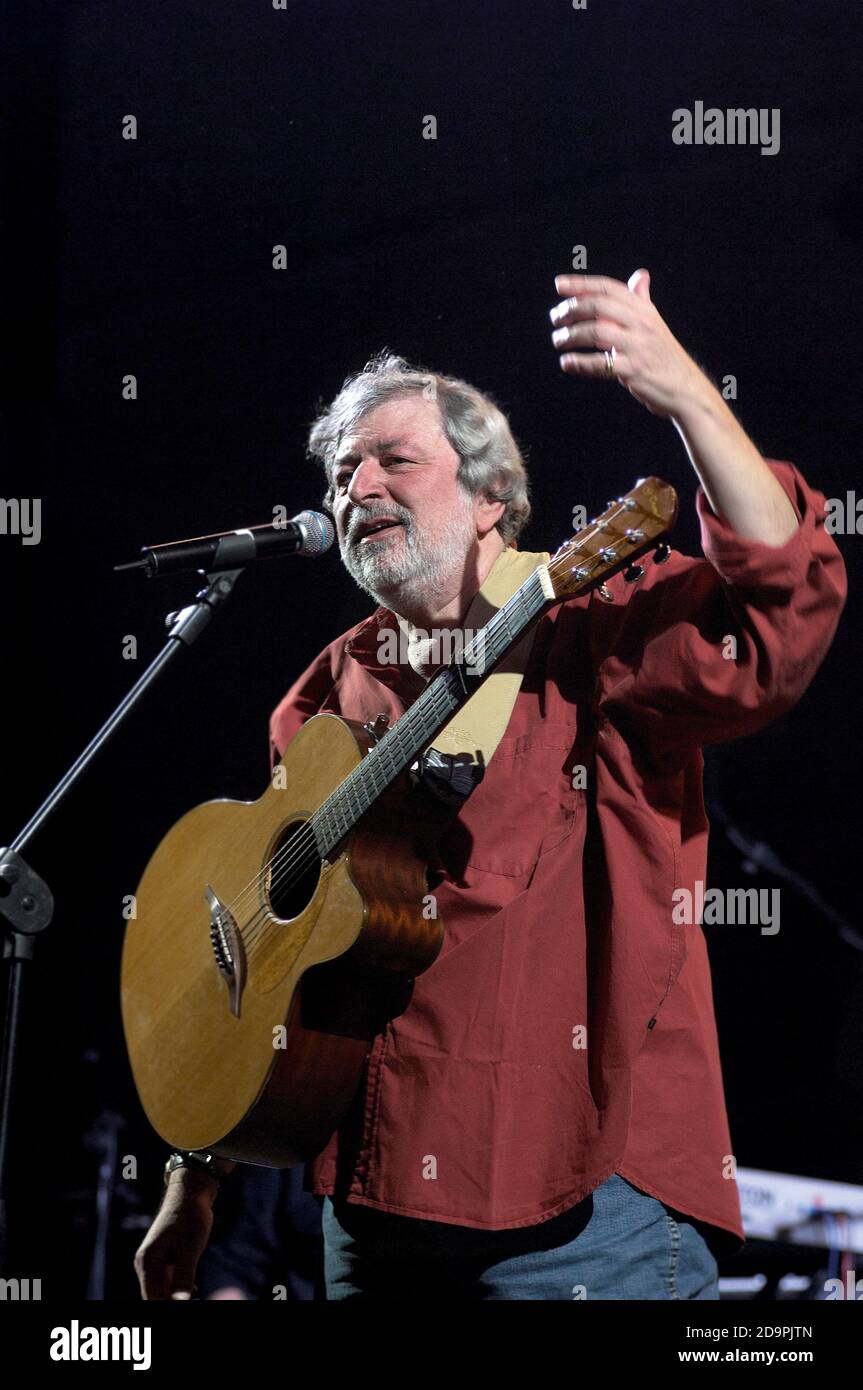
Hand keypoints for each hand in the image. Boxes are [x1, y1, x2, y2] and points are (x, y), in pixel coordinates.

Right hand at [133, 1172, 215, 1300]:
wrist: (191, 1192)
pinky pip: (168, 1281)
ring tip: (197, 1296)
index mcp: (147, 1262)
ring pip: (163, 1290)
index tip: (189, 1304)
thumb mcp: (190, 1249)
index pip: (152, 1299)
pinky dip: (179, 1287)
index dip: (168, 1307)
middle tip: (196, 1300)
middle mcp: (145, 1264)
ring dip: (177, 1296)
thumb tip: (180, 1302)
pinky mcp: (163, 1258)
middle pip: (156, 1296)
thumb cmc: (190, 1218)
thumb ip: (183, 1277)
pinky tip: (194, 1289)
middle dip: (173, 1302)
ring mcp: (153, 1261)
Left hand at [549, 269, 709, 418]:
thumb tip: (641, 275)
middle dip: (572, 309)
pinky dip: (580, 363)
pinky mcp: (633, 370)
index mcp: (644, 310)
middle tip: (555, 318)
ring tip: (558, 340)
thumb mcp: (656, 324)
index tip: (559, 285)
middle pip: (600, 306)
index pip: (609, 288)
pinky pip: (600, 364)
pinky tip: (567, 363)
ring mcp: (638, 346)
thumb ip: (642, 300)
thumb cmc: (666, 357)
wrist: (686, 388)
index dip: (582, 284)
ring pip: (597, 331)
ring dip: (571, 335)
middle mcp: (641, 323)